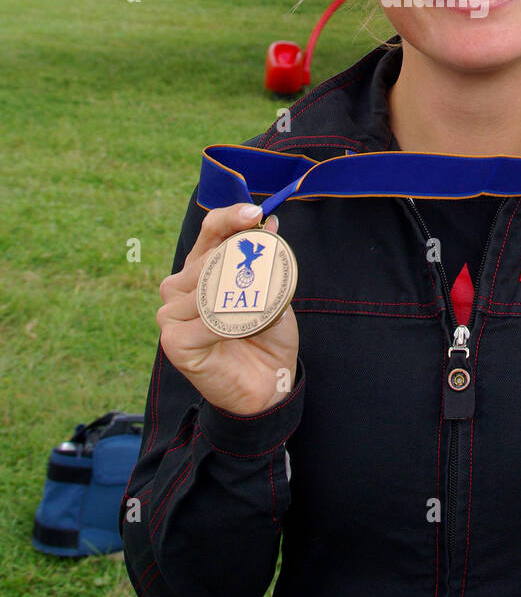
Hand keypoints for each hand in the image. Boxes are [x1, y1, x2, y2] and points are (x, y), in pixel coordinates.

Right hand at [157, 203, 299, 415]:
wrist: (268, 383)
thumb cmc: (266, 336)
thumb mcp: (272, 291)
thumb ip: (264, 260)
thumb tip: (270, 223)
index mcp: (201, 268)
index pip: (211, 229)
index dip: (231, 217)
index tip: (256, 213)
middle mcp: (180, 287)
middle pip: (210, 258)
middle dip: (245, 268)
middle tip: (270, 284)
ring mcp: (171, 314)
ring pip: (208, 288)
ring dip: (242, 302)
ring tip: (258, 318)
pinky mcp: (173, 340)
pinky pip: (207, 321)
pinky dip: (232, 325)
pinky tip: (239, 334)